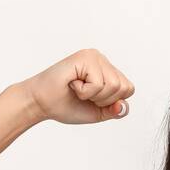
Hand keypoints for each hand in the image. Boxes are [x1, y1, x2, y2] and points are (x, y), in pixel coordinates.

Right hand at [17, 48, 134, 124]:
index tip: (92, 99)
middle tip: (84, 94)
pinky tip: (72, 84)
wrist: (41, 103)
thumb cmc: (67, 105)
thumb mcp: (98, 113)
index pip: (128, 89)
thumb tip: (123, 105)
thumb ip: (115, 110)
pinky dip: (85, 92)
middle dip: (104, 100)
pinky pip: (98, 83)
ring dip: (94, 95)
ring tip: (78, 88)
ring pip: (113, 85)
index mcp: (107, 71)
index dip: (112, 102)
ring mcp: (94, 56)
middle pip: (124, 88)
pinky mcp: (85, 57)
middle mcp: (102, 60)